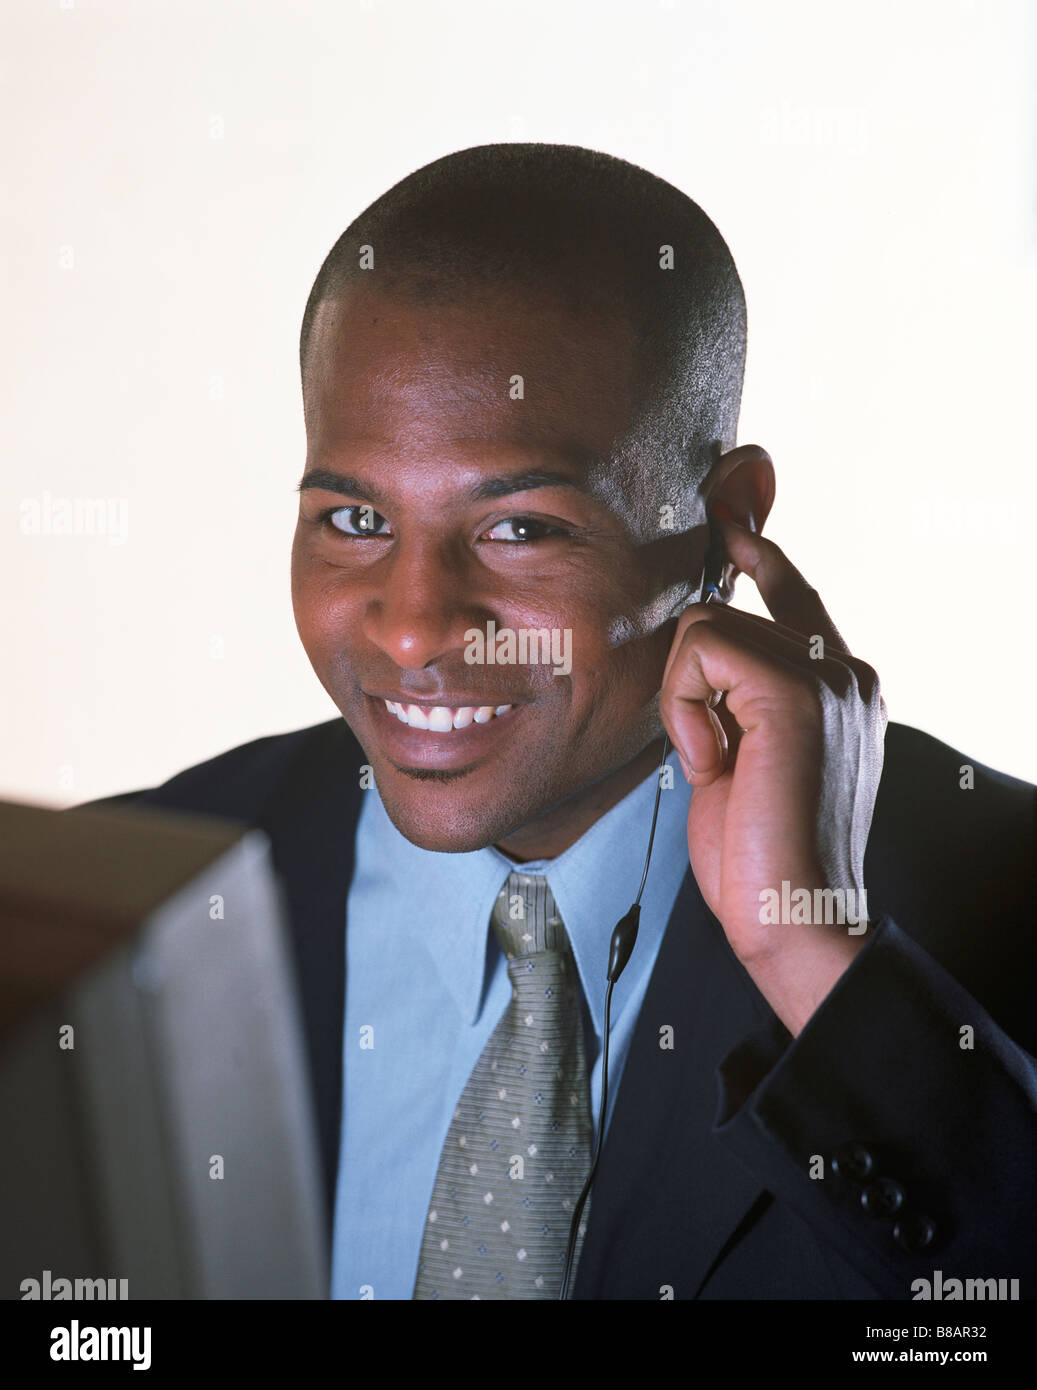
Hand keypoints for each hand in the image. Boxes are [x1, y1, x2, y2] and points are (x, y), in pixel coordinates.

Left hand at [659, 518, 886, 1035]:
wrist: (792, 915)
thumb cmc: (757, 851)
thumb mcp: (740, 753)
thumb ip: (737, 694)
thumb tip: (699, 645)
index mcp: (839, 683)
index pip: (793, 591)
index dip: (756, 545)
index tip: (727, 510)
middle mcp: (846, 668)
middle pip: (728, 606)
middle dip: (689, 679)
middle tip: (711, 755)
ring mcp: (829, 674)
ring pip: (706, 622)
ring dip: (684, 699)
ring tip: (715, 763)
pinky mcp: (797, 690)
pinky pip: (701, 647)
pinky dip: (684, 704)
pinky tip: (712, 758)